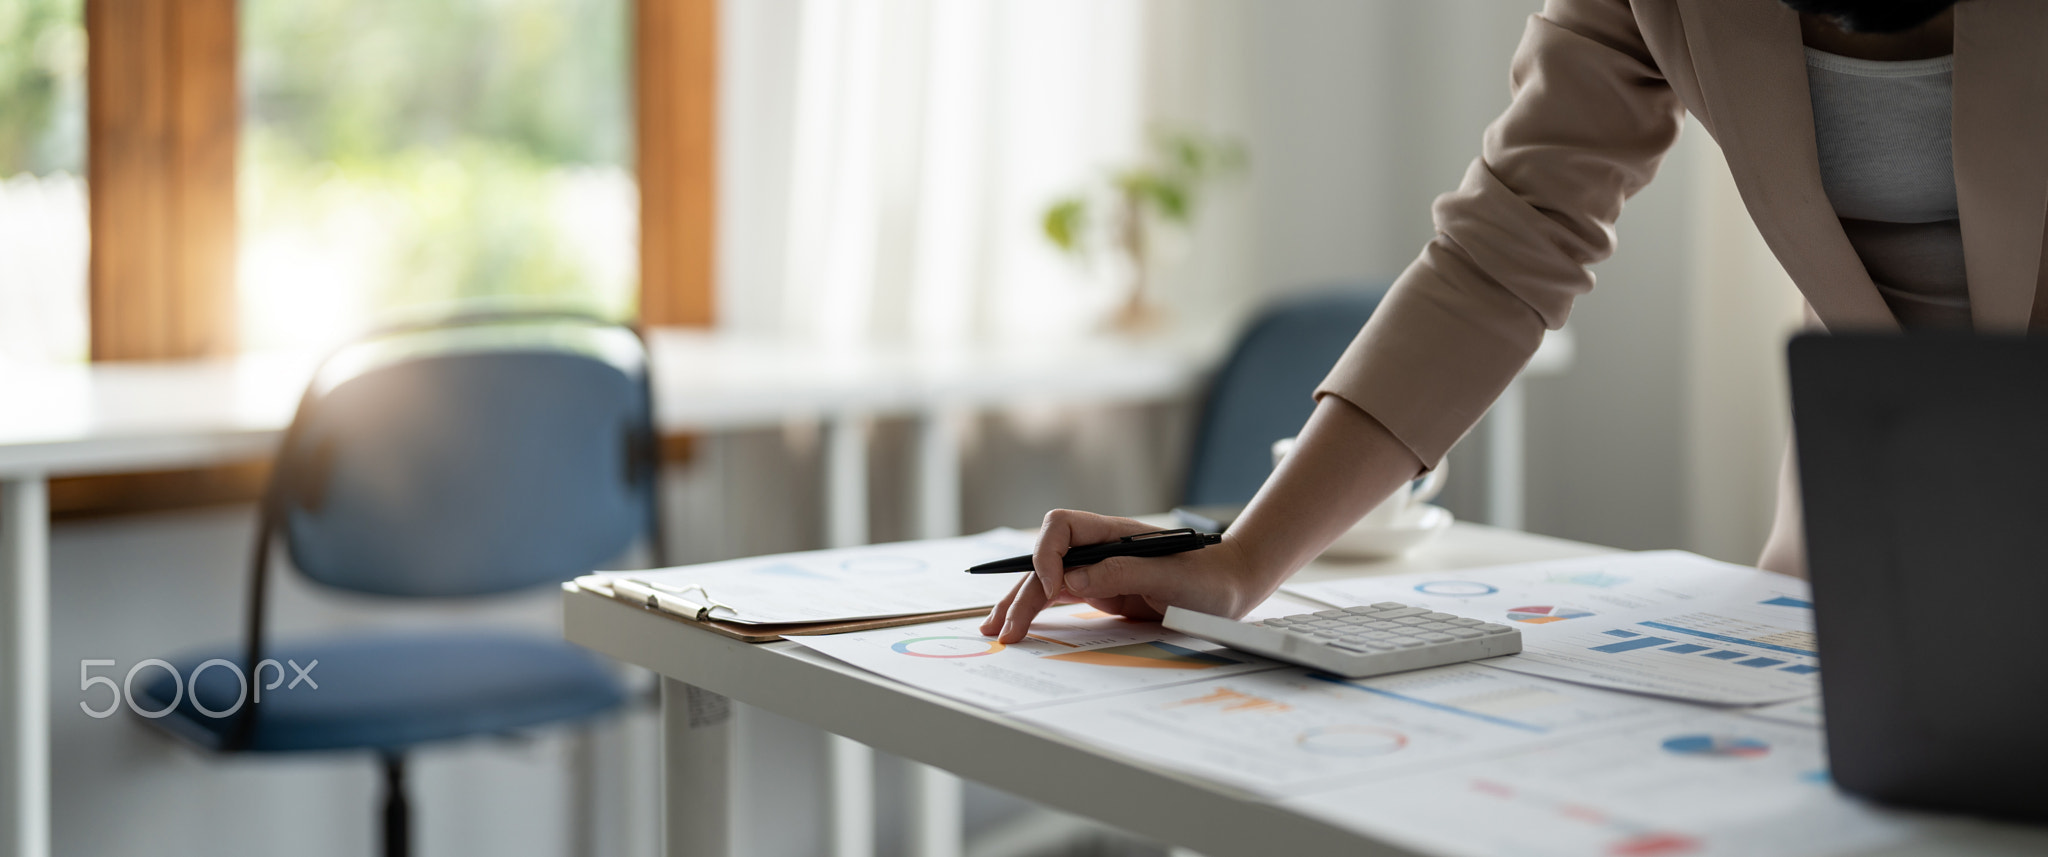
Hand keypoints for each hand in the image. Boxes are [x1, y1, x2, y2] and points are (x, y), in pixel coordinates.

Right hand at [977, 509, 1267, 643]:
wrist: (1233, 587)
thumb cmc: (1211, 577)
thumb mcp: (1173, 578)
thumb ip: (1122, 574)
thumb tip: (1072, 580)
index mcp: (1115, 533)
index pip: (1062, 527)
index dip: (1048, 553)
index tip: (1055, 583)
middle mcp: (1099, 548)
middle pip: (1045, 560)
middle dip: (1021, 591)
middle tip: (1006, 628)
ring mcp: (1097, 570)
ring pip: (1045, 580)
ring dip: (1018, 603)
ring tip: (993, 629)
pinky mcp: (1100, 592)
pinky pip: (1059, 597)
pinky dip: (1036, 610)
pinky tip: (1018, 624)